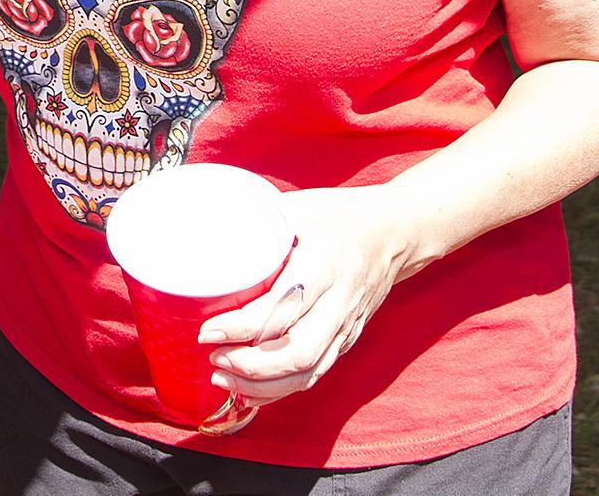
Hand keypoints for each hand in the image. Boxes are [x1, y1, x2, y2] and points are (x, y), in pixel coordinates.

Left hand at [196, 185, 414, 403]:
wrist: (396, 233)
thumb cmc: (340, 216)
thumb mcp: (298, 207)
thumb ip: (256, 221)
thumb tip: (203, 232)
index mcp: (324, 264)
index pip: (281, 308)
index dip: (241, 327)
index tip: (207, 331)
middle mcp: (338, 301)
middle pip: (295, 352)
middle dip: (249, 365)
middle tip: (213, 357)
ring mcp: (346, 325)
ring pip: (307, 371)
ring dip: (262, 385)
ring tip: (222, 378)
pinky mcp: (347, 339)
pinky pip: (315, 373)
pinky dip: (281, 390)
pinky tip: (249, 391)